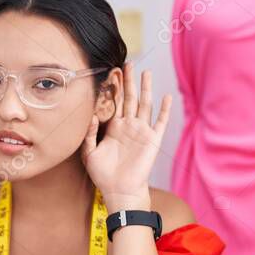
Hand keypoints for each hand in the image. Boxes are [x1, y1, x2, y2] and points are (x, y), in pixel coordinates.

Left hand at [82, 62, 171, 212]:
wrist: (120, 190)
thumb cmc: (103, 175)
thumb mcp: (89, 153)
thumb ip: (89, 134)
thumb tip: (90, 115)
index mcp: (114, 128)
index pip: (114, 103)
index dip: (114, 88)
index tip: (112, 72)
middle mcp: (129, 126)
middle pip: (130, 98)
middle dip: (129, 81)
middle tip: (127, 63)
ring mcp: (142, 131)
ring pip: (144, 104)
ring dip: (146, 89)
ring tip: (146, 72)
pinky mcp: (153, 140)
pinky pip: (160, 121)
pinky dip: (164, 109)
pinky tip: (166, 96)